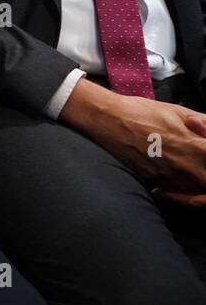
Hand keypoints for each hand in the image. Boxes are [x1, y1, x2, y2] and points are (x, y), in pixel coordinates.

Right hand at [65, 81, 205, 193]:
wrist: (107, 119)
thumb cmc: (142, 111)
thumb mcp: (179, 111)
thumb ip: (204, 124)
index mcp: (195, 146)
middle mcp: (184, 166)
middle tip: (202, 167)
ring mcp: (167, 176)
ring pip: (195, 193)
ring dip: (198, 189)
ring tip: (195, 178)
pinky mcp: (152, 181)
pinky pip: (174, 193)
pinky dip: (180, 192)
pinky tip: (177, 185)